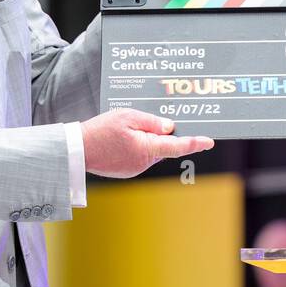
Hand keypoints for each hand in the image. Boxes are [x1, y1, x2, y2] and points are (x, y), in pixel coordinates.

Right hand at [80, 107, 213, 178]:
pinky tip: (122, 137)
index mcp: (147, 149)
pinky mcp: (128, 170)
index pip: (177, 146)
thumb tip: (170, 127)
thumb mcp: (127, 116)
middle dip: (161, 134)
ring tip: (126, 129)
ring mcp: (135, 168)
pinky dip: (137, 145)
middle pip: (163, 146)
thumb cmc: (100, 131)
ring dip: (146, 139)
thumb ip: (152, 122)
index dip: (195, 143)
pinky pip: (140, 155)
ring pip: (151, 150)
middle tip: (148, 121)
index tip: (209, 141)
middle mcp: (144, 162)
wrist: (76, 150)